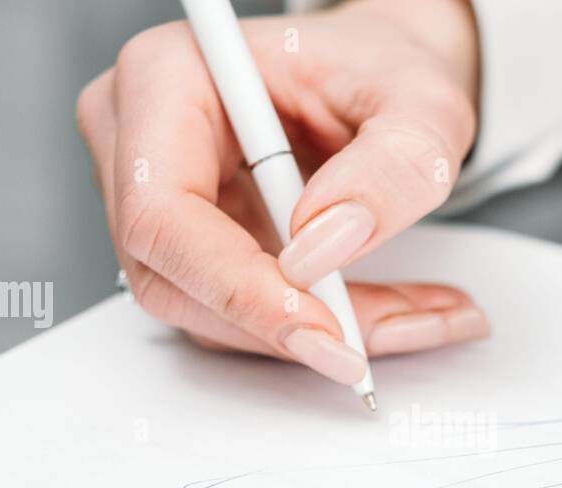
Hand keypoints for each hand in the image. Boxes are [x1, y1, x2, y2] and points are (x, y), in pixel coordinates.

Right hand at [75, 0, 486, 385]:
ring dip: (308, 334)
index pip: (163, 213)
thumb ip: (391, 166)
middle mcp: (141, 141)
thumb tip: (327, 242)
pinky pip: (236, 314)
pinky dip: (313, 327)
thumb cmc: (381, 66)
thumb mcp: (420, 101)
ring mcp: (159, 200)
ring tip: (409, 318)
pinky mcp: (193, 247)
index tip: (321, 327)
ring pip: (206, 310)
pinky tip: (383, 313)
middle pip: (173, 276)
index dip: (238, 286)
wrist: (383, 77)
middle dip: (282, 324)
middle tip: (371, 346)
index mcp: (165, 77)